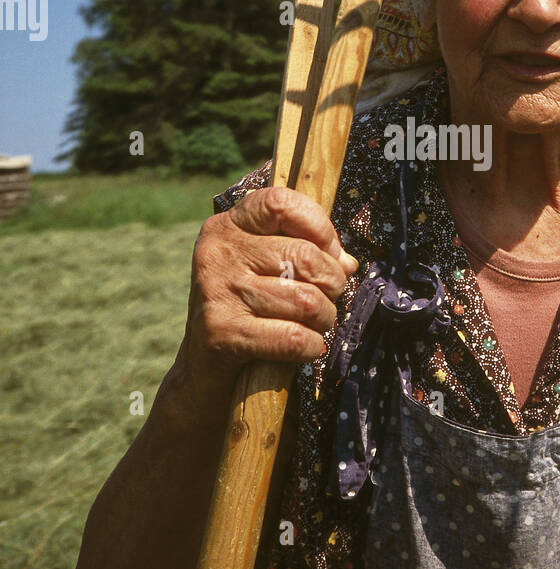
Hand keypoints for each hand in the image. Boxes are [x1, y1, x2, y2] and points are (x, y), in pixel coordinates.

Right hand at [182, 185, 358, 388]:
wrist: (203, 364)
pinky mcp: (221, 331)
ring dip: (325, 319)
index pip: (281, 204)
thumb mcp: (265, 268)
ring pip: (306, 300)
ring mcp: (217, 290)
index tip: (332, 252)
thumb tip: (347, 262)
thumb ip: (303, 253)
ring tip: (316, 323)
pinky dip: (313, 346)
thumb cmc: (247, 308)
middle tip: (329, 297)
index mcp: (228, 226)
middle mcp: (218, 252)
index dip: (319, 227)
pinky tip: (307, 346)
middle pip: (305, 257)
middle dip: (333, 283)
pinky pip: (294, 337)